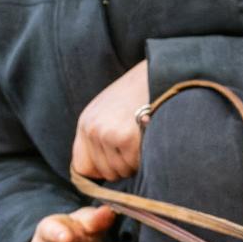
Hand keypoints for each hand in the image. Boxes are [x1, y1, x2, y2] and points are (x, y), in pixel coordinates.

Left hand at [73, 60, 150, 179]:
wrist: (160, 70)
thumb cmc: (142, 91)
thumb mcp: (112, 108)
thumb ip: (103, 132)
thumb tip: (104, 170)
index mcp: (86, 121)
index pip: (82, 166)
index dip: (102, 169)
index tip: (118, 163)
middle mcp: (92, 128)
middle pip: (106, 171)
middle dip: (124, 165)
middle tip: (139, 147)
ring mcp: (106, 133)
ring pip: (121, 171)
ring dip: (136, 162)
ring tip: (145, 139)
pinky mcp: (125, 138)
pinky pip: (134, 164)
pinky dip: (146, 158)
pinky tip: (151, 138)